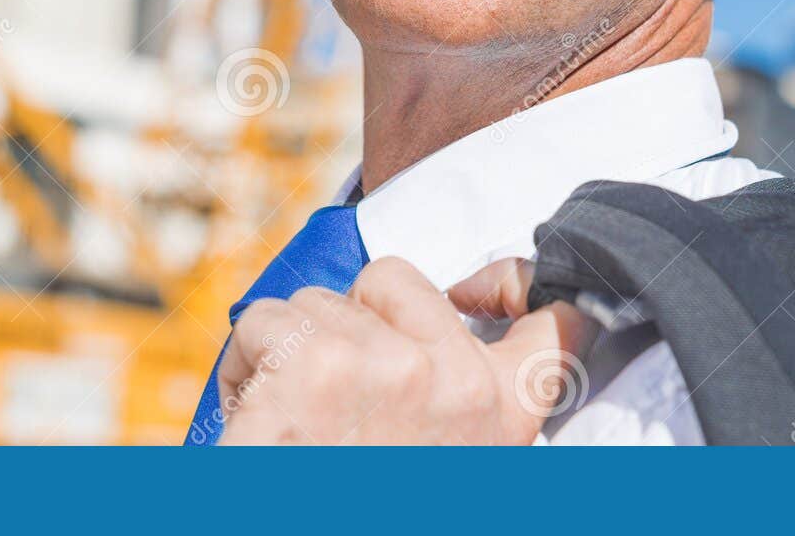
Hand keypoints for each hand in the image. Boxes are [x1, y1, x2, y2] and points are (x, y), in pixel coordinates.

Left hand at [216, 256, 595, 443]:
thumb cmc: (365, 514)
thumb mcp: (448, 464)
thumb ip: (457, 401)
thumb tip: (448, 329)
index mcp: (501, 414)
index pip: (550, 324)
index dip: (510, 287)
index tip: (474, 296)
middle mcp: (454, 381)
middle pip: (390, 281)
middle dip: (352, 318)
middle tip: (337, 395)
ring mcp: (383, 365)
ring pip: (316, 300)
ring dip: (291, 347)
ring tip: (292, 420)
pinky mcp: (310, 363)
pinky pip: (262, 322)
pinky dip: (245, 363)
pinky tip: (254, 417)